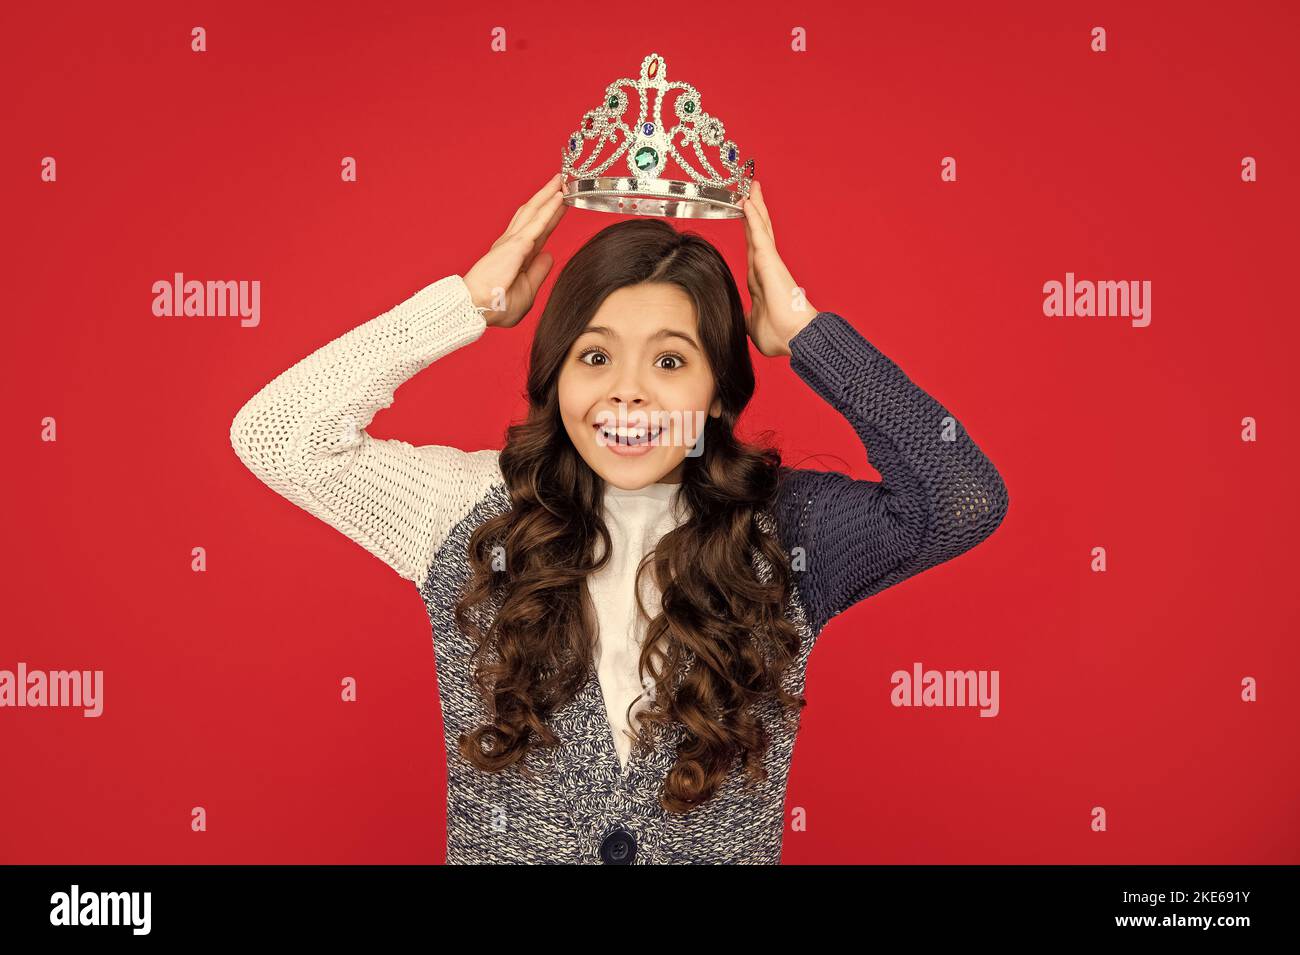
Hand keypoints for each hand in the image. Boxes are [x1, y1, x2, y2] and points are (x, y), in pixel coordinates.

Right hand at [464, 172, 567, 327]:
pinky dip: (549, 208)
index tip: (563, 204)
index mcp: (517, 256)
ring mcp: (514, 242)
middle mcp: (514, 244)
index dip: (551, 216)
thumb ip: (538, 272)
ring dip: (548, 195)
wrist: (479, 307)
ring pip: (535, 211)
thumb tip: (549, 255)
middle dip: (548, 197)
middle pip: (535, 214)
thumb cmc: (497, 305)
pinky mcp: (516, 244)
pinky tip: (558, 196)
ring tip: (561, 180)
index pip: (538, 231)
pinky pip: (537, 222)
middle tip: (562, 182)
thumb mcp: (527, 291)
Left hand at [739, 180, 817, 357]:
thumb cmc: (780, 335)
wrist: (795, 338)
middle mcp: (765, 267)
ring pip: (760, 229)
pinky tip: (748, 202)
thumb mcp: (751, 325)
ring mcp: (769, 263)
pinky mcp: (770, 263)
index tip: (744, 217)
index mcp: (760, 280)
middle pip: (758, 233)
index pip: (752, 250)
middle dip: (753, 212)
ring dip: (755, 207)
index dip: (748, 232)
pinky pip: (760, 236)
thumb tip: (735, 318)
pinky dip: (753, 218)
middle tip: (749, 191)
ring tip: (750, 187)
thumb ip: (744, 317)